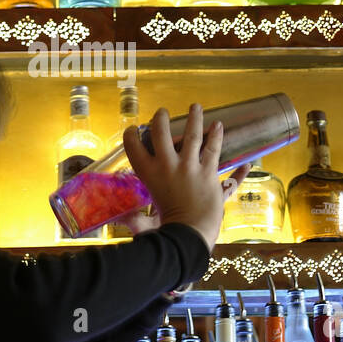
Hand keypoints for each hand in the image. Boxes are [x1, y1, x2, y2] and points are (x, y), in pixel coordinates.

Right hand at [122, 103, 232, 252]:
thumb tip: (123, 220)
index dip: (131, 136)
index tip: (133, 130)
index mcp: (148, 175)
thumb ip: (134, 221)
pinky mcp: (209, 172)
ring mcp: (190, 166)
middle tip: (162, 112)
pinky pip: (214, 151)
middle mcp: (167, 165)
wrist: (190, 234)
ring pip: (193, 136)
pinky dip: (217, 138)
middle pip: (162, 133)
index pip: (133, 147)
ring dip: (195, 119)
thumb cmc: (166, 231)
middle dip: (161, 120)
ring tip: (196, 107)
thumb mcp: (144, 223)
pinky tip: (219, 127)